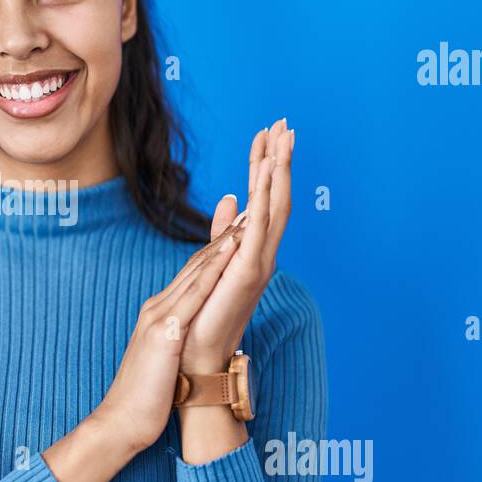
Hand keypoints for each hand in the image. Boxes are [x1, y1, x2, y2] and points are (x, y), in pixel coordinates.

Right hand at [94, 229, 242, 454]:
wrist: (120, 423)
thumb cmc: (144, 400)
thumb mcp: (163, 362)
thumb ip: (174, 343)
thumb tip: (190, 339)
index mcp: (159, 315)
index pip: (193, 276)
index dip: (216, 251)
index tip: (240, 230)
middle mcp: (158, 308)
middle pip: (196, 265)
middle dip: (224, 236)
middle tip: (250, 209)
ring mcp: (159, 318)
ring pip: (197, 271)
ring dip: (224, 242)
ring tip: (248, 218)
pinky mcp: (164, 333)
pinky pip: (194, 295)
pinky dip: (214, 269)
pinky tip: (230, 251)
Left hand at [177, 117, 293, 373]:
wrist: (197, 359)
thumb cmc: (203, 318)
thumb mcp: (211, 264)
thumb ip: (224, 232)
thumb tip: (233, 198)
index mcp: (252, 250)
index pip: (263, 199)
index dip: (266, 164)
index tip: (268, 131)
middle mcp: (262, 254)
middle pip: (275, 197)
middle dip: (280, 159)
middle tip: (284, 122)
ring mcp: (258, 263)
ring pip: (274, 208)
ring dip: (278, 171)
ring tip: (282, 138)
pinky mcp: (247, 273)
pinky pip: (259, 229)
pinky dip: (265, 200)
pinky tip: (267, 174)